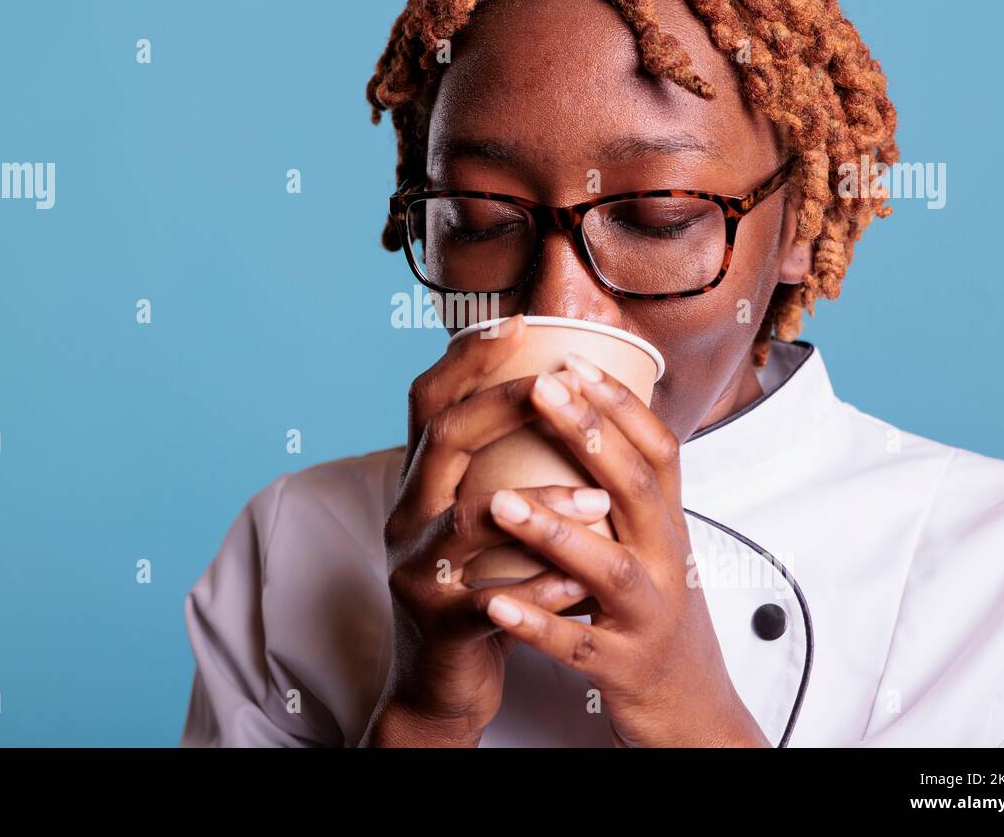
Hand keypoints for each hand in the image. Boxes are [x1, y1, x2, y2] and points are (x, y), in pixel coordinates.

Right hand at [361, 316, 611, 746]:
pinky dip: (537, 588)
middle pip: (443, 441)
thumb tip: (562, 394)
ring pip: (466, 521)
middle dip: (501, 405)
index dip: (467, 359)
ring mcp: (417, 569)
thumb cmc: (477, 584)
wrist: (438, 680)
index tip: (516, 323)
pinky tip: (576, 580)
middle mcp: (407, 516)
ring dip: (537, 504)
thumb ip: (500, 466)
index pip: (429, 402)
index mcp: (420, 483)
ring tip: (597, 501)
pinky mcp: (438, 624)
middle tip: (557, 387)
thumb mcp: (479, 517)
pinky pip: (488, 601)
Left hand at [480, 353, 770, 747]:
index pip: (658, 450)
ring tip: (499, 501)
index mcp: (667, 528)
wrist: (697, 713)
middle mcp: (668, 563)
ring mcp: (650, 617)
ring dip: (555, 531)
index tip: (572, 359)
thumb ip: (627, 492)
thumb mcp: (654, 546)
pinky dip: (537, 624)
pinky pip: (578, 646)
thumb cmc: (658, 617)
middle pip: (638, 489)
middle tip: (541, 390)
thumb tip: (595, 418)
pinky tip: (494, 604)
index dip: (620, 402)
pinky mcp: (626, 669)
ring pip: (608, 568)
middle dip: (591, 435)